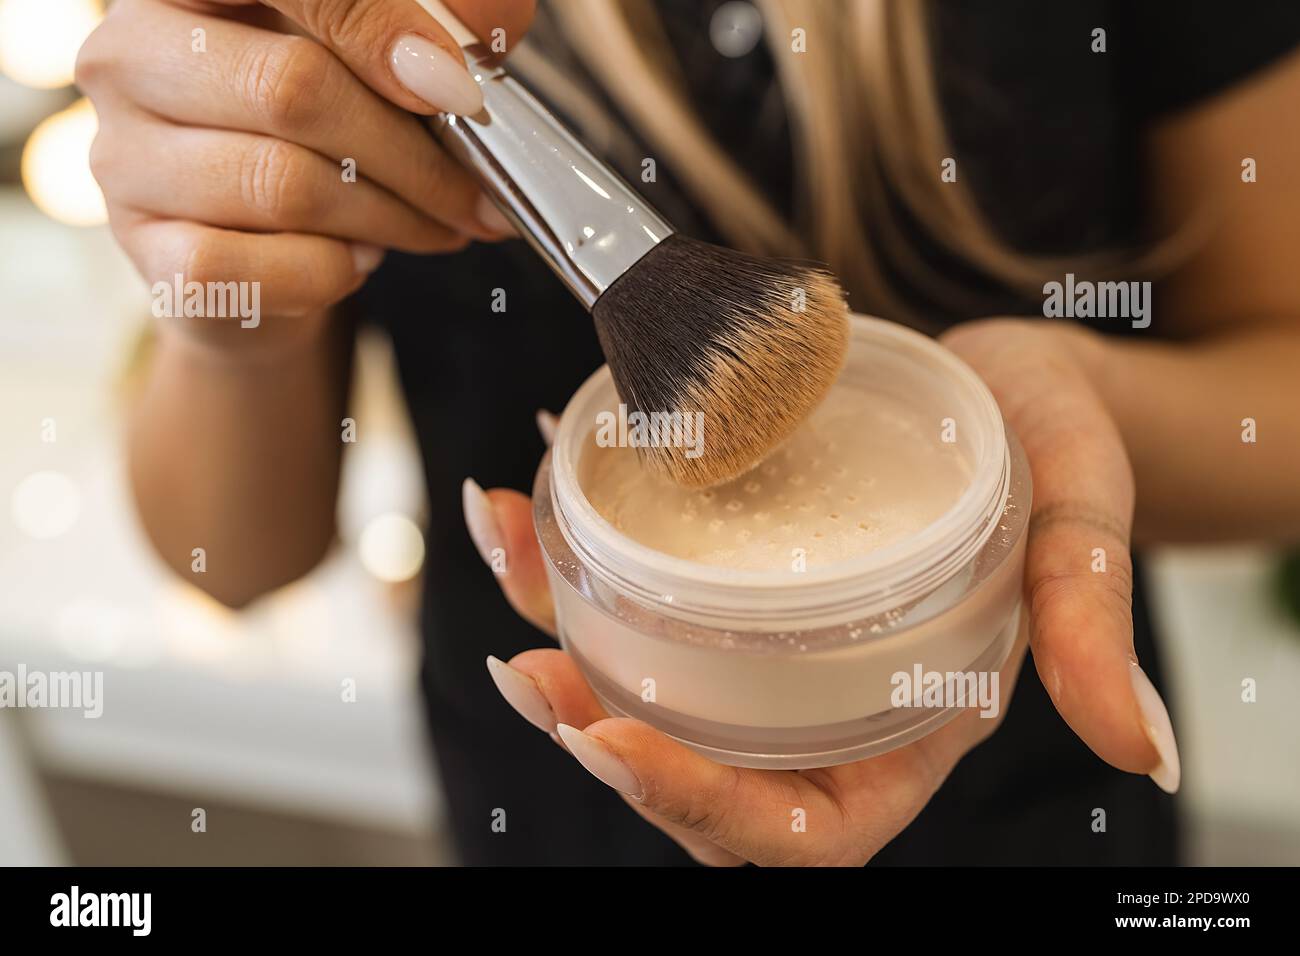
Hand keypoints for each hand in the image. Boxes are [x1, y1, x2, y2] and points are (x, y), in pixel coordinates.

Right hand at [77, 0, 533, 351]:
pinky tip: (357, 258)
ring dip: (393, 218)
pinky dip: (336, 272)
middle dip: (414, 155)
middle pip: (292, 90)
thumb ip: (437, 18)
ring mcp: (125, 159)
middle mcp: (130, 55)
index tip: (458, 90)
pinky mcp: (150, 254)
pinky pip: (269, 267)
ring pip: (285, 185)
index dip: (375, 25)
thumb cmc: (325, 138)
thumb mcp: (379, 59)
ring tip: (438, 226)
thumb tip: (499, 17)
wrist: (261, 266)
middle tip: (480, 195)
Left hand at [463, 319, 1179, 865]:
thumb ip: (1092, 624)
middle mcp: (818, 702)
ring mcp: (765, 643)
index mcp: (903, 728)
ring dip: (557, 633)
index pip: (798, 827)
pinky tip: (522, 489)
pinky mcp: (728, 573)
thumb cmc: (1055, 449)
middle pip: (692, 772)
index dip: (699, 808)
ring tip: (502, 550)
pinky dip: (569, 552)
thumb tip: (1137, 748)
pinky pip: (635, 589)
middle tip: (525, 668)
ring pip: (644, 678)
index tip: (612, 740)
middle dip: (596, 738)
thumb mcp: (1080, 521)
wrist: (1009, 379)